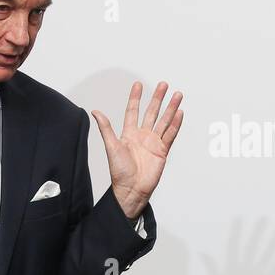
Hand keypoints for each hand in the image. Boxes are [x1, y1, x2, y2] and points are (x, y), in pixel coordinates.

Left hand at [92, 81, 183, 218]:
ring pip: (164, 121)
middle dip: (158, 98)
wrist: (131, 189)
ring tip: (177, 96)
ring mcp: (154, 143)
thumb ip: (106, 128)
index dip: (136, 98)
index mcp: (129, 134)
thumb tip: (95, 112)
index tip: (139, 85)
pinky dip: (175, 124)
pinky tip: (179, 113)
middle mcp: (142, 136)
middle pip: (152, 112)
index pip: (133, 111)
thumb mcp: (111, 147)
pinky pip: (170, 135)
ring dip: (171, 108)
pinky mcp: (162, 151)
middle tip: (164, 85)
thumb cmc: (119, 172)